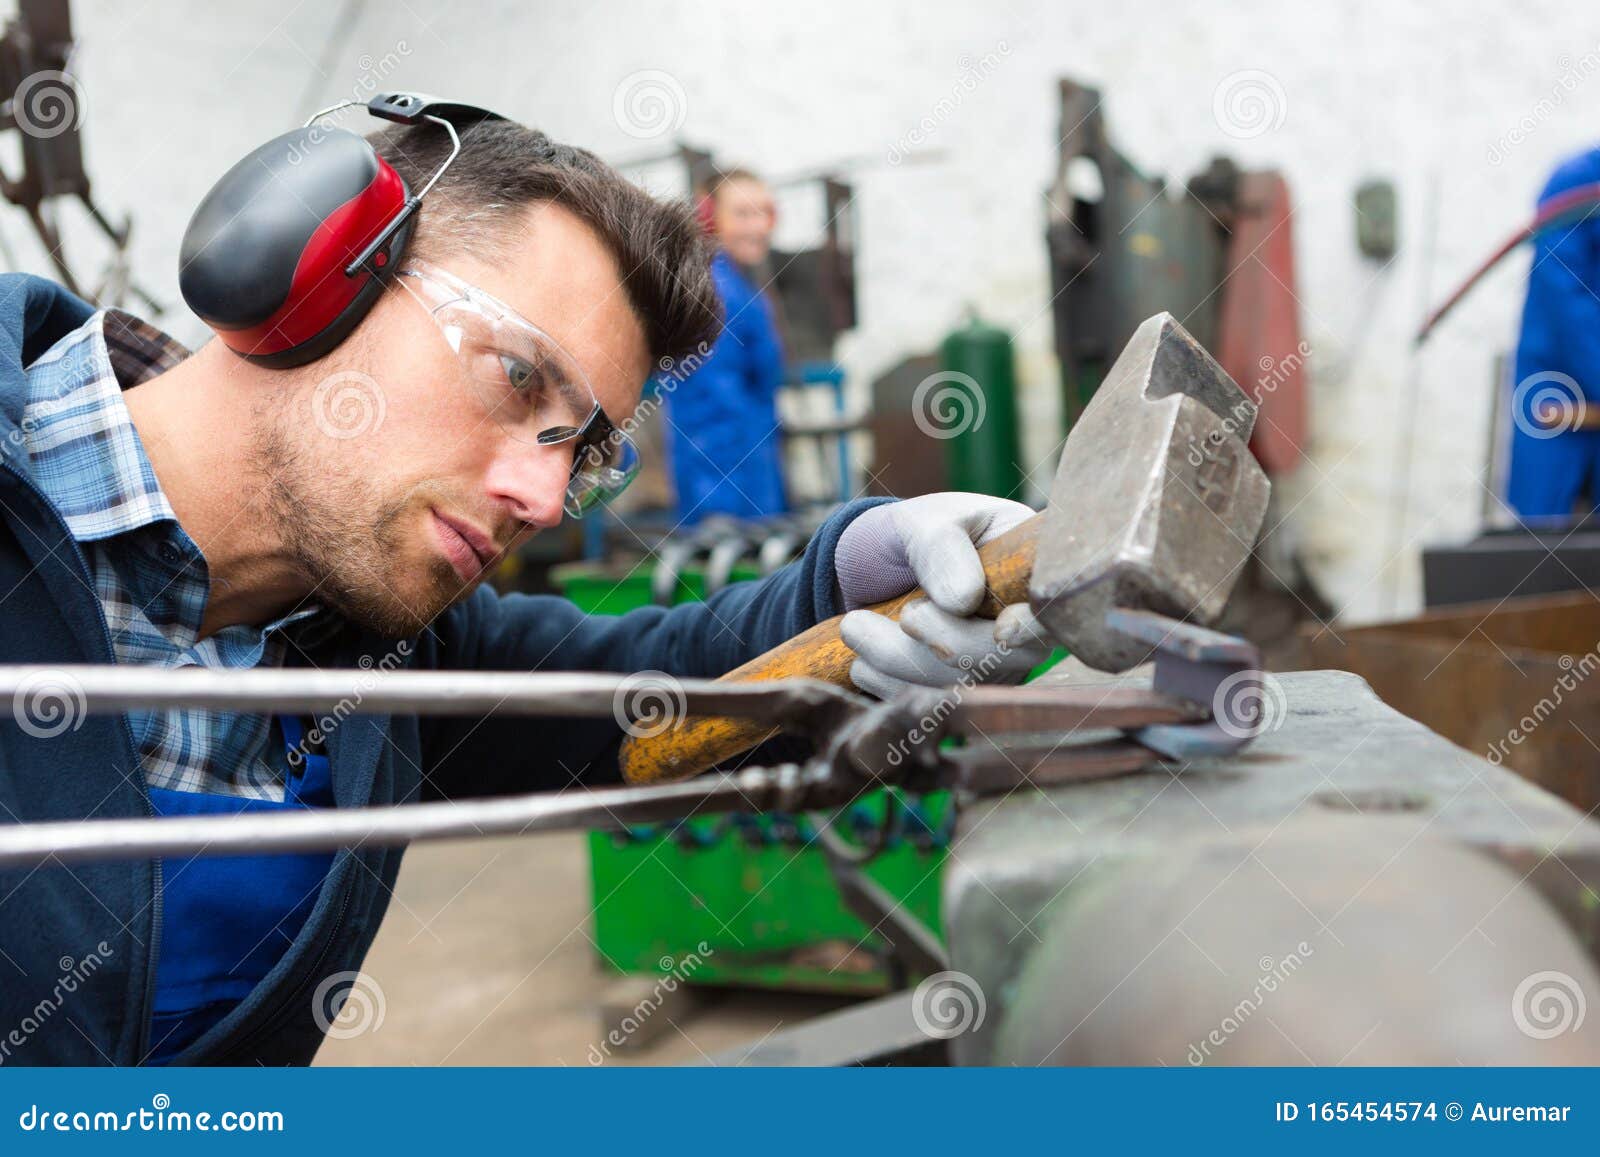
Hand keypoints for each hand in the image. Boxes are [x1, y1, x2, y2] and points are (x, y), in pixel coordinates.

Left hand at [832, 493, 1053, 698]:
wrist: (882, 570)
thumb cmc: (916, 533)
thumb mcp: (923, 522)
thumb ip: (941, 548)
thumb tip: (963, 600)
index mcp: (1035, 568)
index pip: (1057, 607)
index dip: (1038, 627)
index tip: (1002, 630)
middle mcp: (1030, 623)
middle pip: (1008, 657)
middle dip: (940, 644)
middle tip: (868, 617)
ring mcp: (1003, 663)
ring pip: (965, 686)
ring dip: (900, 665)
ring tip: (854, 628)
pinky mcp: (969, 691)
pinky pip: (937, 704)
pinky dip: (893, 686)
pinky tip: (862, 662)